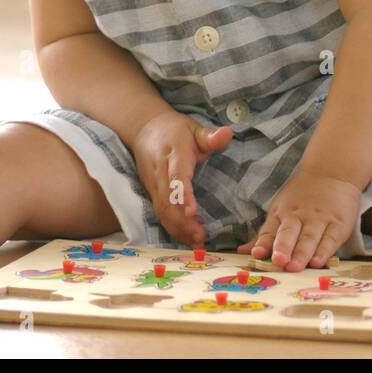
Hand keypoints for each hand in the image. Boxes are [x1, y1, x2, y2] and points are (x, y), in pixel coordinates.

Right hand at [131, 113, 233, 247]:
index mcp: (174, 154)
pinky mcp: (151, 193)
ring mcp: (153, 184)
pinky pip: (160, 213)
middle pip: (167, 200)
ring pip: (162, 211)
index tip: (192, 212)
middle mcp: (160, 172)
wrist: (143, 129)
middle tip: (200, 238)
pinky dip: (173, 227)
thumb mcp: (194, 129)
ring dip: (178, 229)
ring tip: (197, 243)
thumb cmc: (175, 131)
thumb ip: (210, 136)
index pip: (177, 176)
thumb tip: (228, 133)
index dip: (183, 195)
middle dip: (182, 222)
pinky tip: (188, 237)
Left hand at [236, 168, 359, 269]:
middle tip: (278, 261)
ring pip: (309, 238)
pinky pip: (330, 239)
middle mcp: (298, 216)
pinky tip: (318, 261)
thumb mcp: (279, 210)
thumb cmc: (301, 196)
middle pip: (289, 234)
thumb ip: (264, 235)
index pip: (269, 231)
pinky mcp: (338, 224)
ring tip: (295, 266)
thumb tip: (242, 252)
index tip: (256, 254)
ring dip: (301, 253)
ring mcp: (319, 220)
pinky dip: (324, 251)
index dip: (263, 243)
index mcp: (281, 214)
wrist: (331, 173)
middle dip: (283, 247)